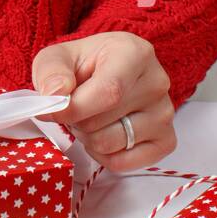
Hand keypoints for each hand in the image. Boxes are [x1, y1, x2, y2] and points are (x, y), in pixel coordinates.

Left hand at [31, 32, 176, 171]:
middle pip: (101, 121)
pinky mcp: (166, 140)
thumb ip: (50, 72)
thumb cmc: (83, 64)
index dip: (74, 108)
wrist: (106, 72)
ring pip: (109, 144)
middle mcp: (157, 83)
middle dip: (75, 120)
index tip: (49, 111)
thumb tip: (55, 94)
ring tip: (90, 117)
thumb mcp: (57, 57)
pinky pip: (122, 163)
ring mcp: (165, 114)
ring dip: (87, 137)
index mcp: (135, 53)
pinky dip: (102, 155)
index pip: (108, 92)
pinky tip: (102, 133)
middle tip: (76, 106)